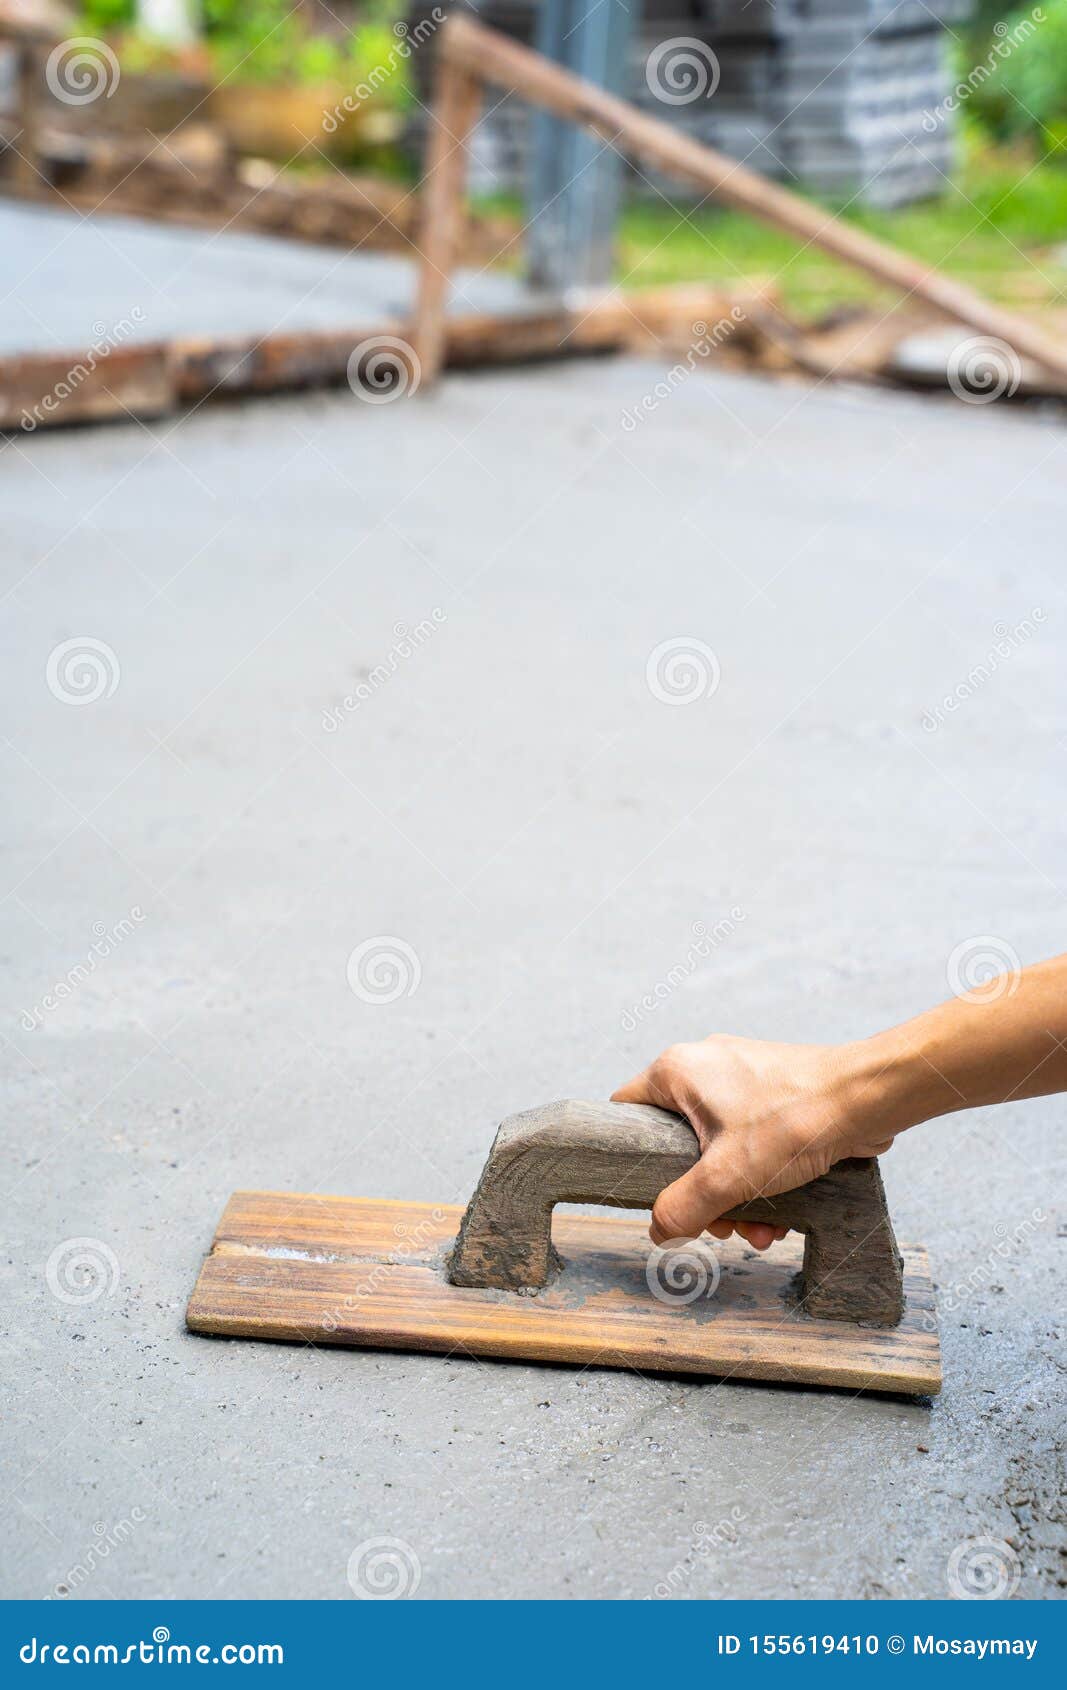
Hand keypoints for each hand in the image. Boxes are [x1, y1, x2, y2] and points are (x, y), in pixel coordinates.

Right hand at [612, 1034, 895, 1249]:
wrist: (867, 1099)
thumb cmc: (795, 1120)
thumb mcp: (726, 1176)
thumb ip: (682, 1207)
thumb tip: (658, 1230)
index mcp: (678, 1070)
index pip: (626, 1109)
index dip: (631, 1155)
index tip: (652, 1191)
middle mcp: (705, 1066)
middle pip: (677, 1142)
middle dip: (701, 1194)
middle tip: (721, 1226)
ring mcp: (742, 1078)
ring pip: (717, 1148)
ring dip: (735, 1196)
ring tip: (762, 1229)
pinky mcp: (774, 1094)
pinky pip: (750, 1142)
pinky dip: (760, 1178)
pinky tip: (782, 1212)